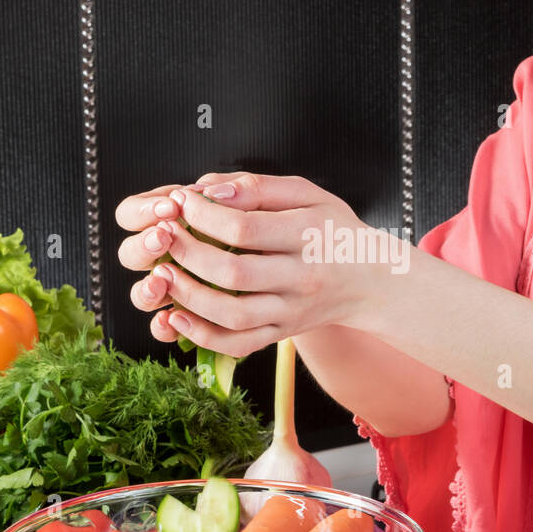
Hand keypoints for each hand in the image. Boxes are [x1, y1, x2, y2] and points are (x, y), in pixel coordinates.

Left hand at [114, 171, 390, 355]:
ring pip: (232, 314)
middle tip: (163, 235)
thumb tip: (209, 191)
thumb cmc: (333, 229)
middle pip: (233, 273)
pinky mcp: (282, 334)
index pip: (245, 229)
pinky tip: (176, 316)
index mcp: (308, 236)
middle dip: (187, 253)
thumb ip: (259, 187)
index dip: (203, 216)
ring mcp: (291, 312)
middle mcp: (302, 278)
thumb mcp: (308, 194)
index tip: (180, 202)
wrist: (371, 280)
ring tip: (161, 273)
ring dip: (187, 295)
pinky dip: (202, 335)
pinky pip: (238, 344)